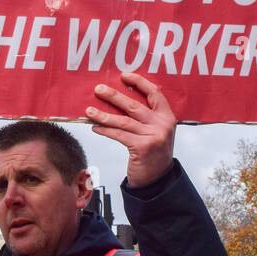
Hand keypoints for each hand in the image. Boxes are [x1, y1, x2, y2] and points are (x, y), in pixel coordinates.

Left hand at [85, 72, 176, 188]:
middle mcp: (162, 124)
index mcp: (167, 116)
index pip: (154, 93)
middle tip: (99, 89)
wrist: (158, 180)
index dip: (139, 82)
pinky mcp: (142, 147)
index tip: (123, 75)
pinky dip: (105, 130)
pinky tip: (95, 127)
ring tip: (89, 110)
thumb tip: (119, 99)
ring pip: (123, 121)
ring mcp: (153, 136)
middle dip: (113, 96)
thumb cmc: (154, 153)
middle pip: (134, 105)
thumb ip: (146, 116)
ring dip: (103, 115)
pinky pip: (119, 135)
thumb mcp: (157, 131)